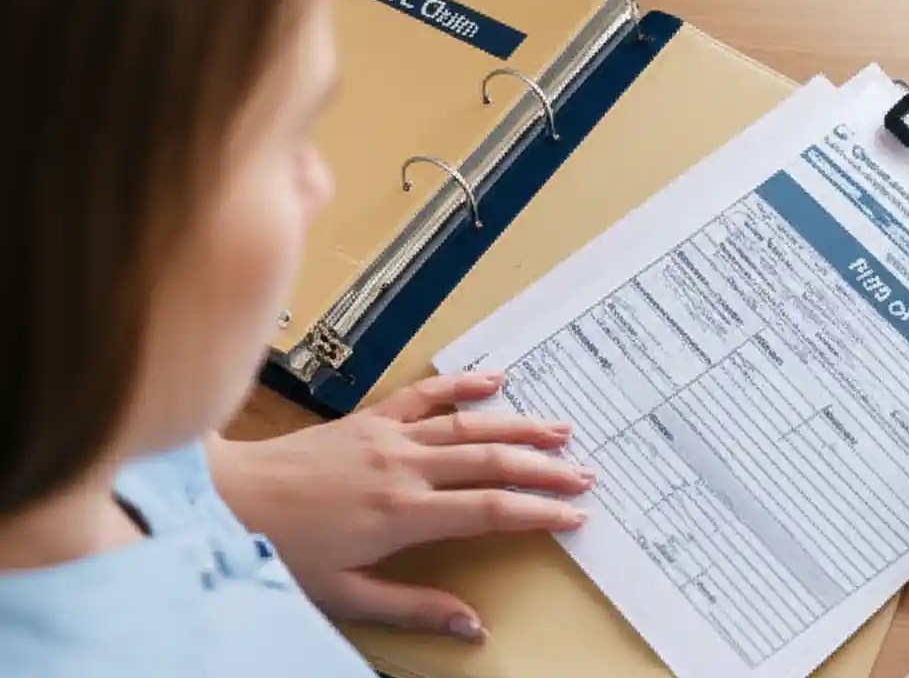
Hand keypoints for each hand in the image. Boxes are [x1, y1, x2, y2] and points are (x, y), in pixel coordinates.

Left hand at [209, 372, 592, 641]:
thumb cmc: (282, 550)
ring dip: (519, 424)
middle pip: (491, 461)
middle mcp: (404, 468)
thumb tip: (474, 626)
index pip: (490, 510)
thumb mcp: (346, 595)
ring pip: (468, 424)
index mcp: (403, 514)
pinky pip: (424, 393)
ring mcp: (388, 437)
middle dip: (544, 468)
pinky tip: (494, 378)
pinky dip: (461, 384)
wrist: (228, 498)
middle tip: (584, 474)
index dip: (538, 513)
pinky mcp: (370, 419)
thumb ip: (414, 607)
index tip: (574, 517)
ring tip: (561, 428)